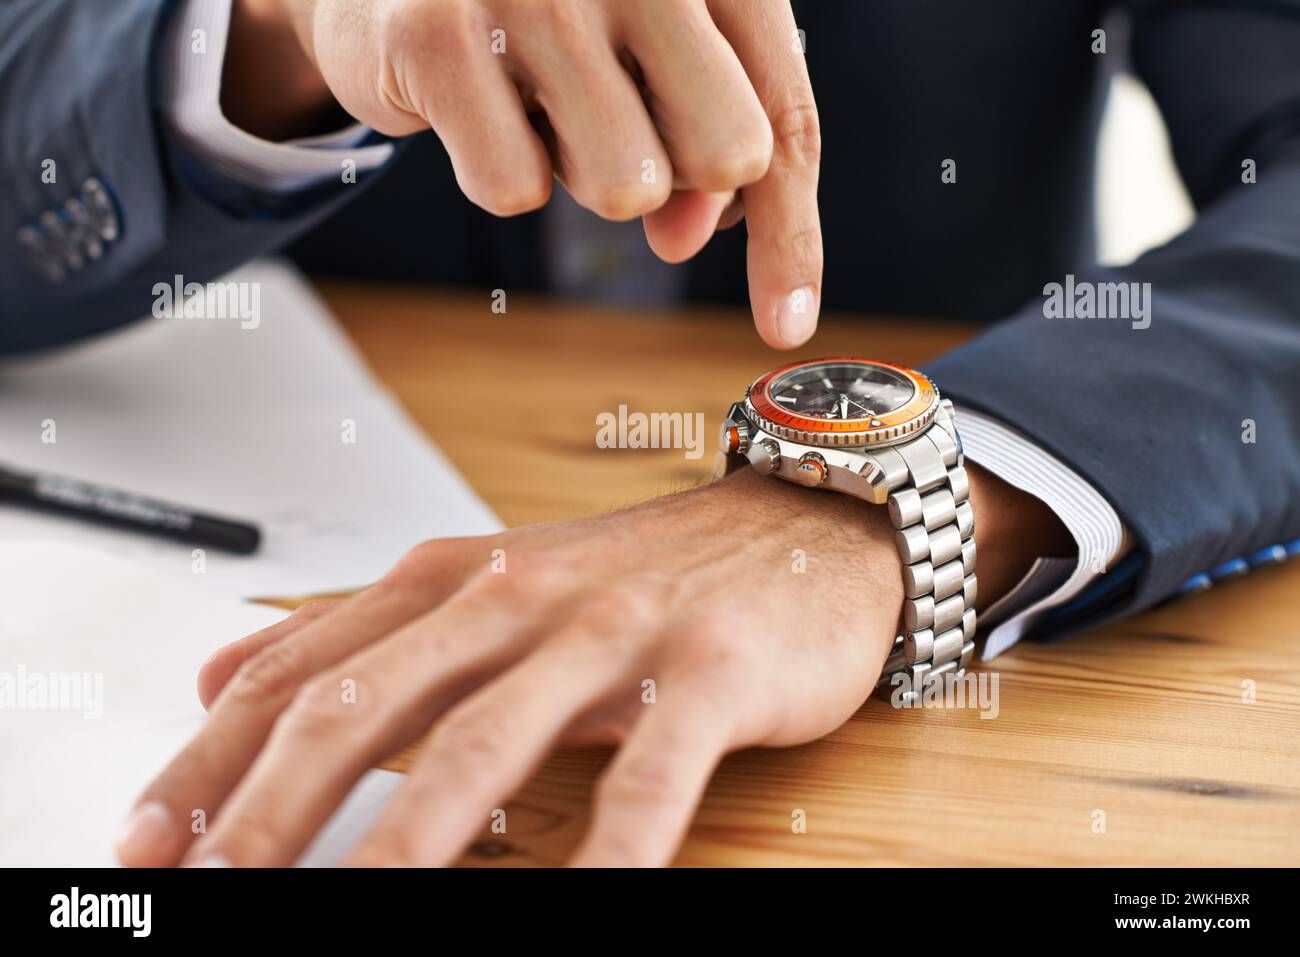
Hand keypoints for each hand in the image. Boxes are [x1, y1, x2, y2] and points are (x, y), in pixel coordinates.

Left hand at [116, 464, 1067, 866]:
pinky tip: (583, 901)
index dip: (213, 754)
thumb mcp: (492, 585)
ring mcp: (614, 630)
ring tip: (352, 908)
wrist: (803, 525)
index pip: (307, 667)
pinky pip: (648, 776)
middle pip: (367, 704)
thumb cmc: (646, 571)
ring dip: (407, 840)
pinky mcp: (708, 668)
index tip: (148, 834)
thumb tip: (226, 675)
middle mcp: (521, 596)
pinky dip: (607, 850)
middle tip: (206, 885)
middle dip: (271, 807)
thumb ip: (364, 630)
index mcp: (459, 579)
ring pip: (485, 740)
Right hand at [226, 0, 822, 347]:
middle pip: (728, 154)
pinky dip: (496, 171)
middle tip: (617, 125)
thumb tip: (686, 238)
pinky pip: (513, 188)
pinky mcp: (438, 36)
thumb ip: (699, 151)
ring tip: (542, 101)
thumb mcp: (646, 72)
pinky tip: (477, 103)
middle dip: (678, 179)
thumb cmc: (547, 22)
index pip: (783, 119)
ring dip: (582, 172)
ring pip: (624, 186)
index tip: (786, 326)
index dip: (790, 235)